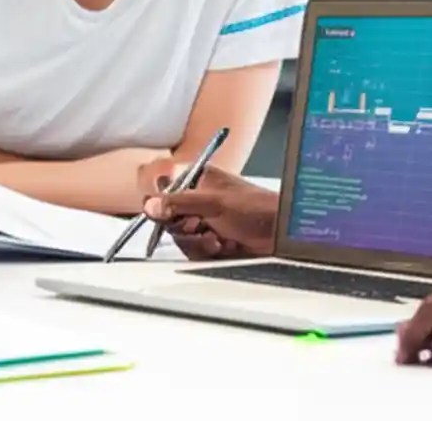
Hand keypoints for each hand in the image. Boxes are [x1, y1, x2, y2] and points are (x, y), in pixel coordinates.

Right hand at [137, 159, 277, 259]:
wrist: (281, 234)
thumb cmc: (255, 208)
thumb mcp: (212, 203)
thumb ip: (177, 203)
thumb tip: (150, 206)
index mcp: (196, 180)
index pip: (163, 189)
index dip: (162, 204)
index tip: (166, 214)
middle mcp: (197, 201)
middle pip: (167, 218)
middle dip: (184, 228)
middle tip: (198, 226)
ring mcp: (203, 222)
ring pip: (180, 237)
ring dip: (197, 242)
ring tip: (217, 239)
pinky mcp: (210, 242)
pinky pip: (193, 251)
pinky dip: (207, 251)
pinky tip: (223, 246)